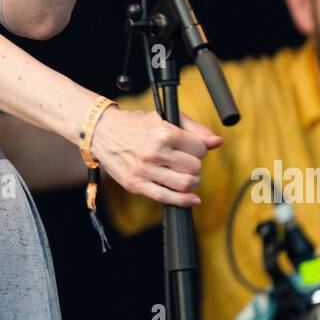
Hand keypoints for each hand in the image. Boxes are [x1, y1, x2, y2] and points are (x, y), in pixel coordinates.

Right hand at [89, 108, 222, 206]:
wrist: (102, 132)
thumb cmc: (135, 124)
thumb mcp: (164, 118)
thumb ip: (193, 129)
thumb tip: (217, 142)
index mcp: (163, 133)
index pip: (199, 149)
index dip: (198, 149)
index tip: (192, 148)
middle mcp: (154, 152)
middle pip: (194, 167)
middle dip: (195, 165)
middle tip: (187, 162)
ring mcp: (144, 170)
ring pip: (185, 184)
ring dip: (192, 182)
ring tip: (187, 177)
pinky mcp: (136, 184)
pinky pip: (166, 198)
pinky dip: (184, 201)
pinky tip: (192, 199)